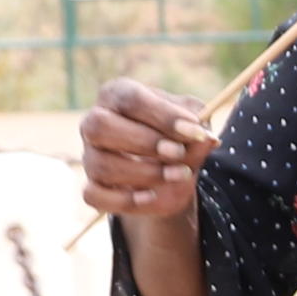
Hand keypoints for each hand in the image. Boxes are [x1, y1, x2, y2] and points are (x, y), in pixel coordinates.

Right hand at [77, 77, 212, 223]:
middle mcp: (95, 122)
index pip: (130, 99)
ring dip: (144, 173)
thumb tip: (206, 139)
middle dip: (144, 142)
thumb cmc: (180, 138)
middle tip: (178, 153)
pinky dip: (123, 200)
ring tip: (178, 175)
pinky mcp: (91, 186)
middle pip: (100, 126)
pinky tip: (150, 196)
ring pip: (100, 164)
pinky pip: (94, 195)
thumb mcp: (195, 129)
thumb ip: (199, 131)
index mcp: (118, 95)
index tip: (194, 132)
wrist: (173, 174)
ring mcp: (89, 155)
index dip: (163, 116)